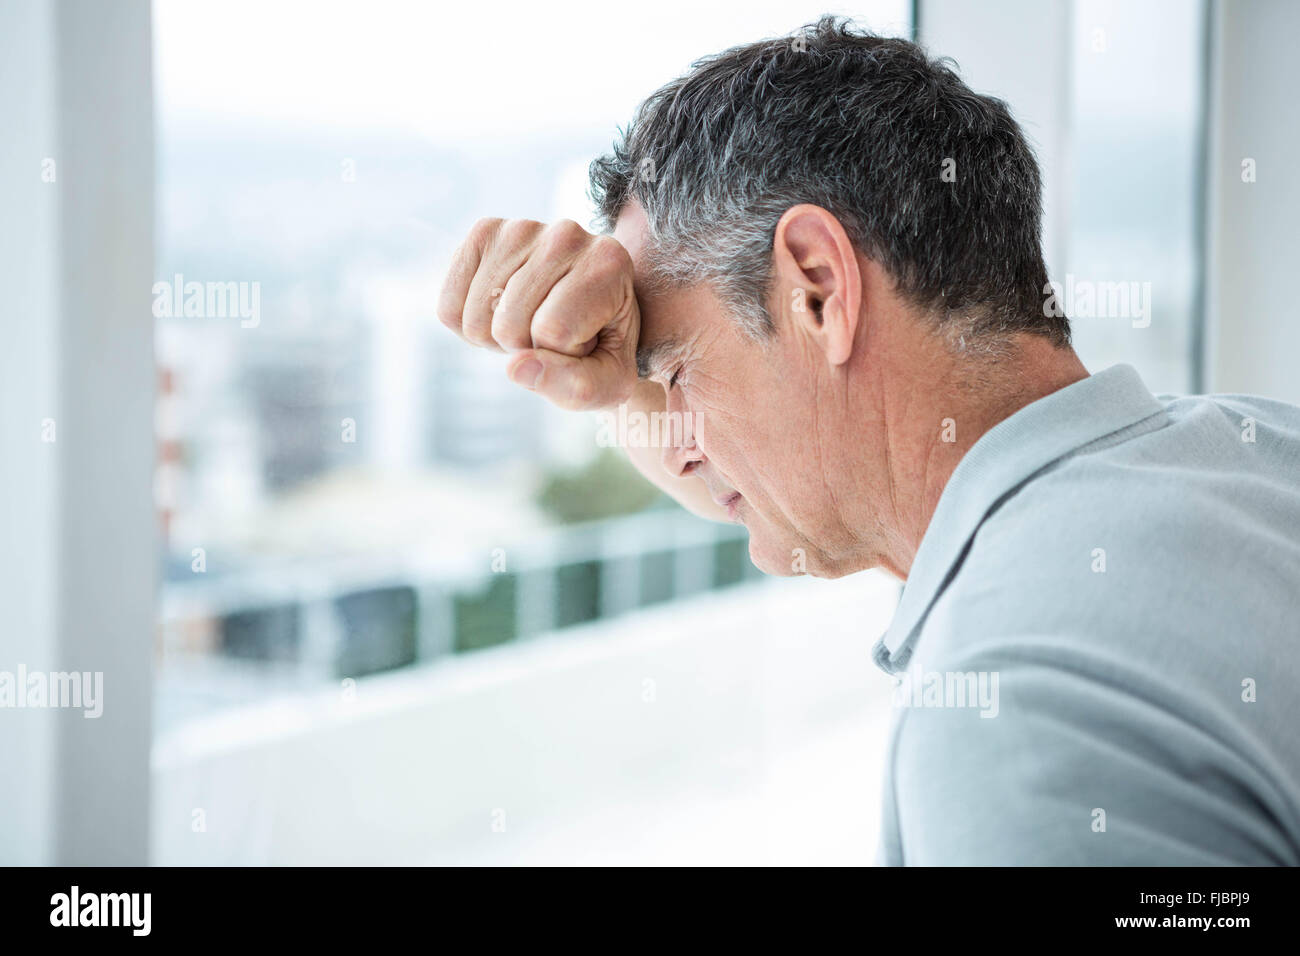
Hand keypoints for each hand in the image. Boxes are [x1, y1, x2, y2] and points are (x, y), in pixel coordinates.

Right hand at [437, 217, 639, 409]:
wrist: (591, 306)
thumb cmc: (603, 349)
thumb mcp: (609, 382)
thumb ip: (577, 386)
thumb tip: (516, 368)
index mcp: (606, 265)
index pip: (553, 332)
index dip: (562, 356)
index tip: (584, 341)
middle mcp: (566, 235)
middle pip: (508, 326)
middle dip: (527, 347)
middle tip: (554, 333)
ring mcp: (520, 228)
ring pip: (475, 320)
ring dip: (497, 338)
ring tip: (531, 320)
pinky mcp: (484, 233)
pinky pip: (448, 307)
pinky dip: (469, 325)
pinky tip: (502, 310)